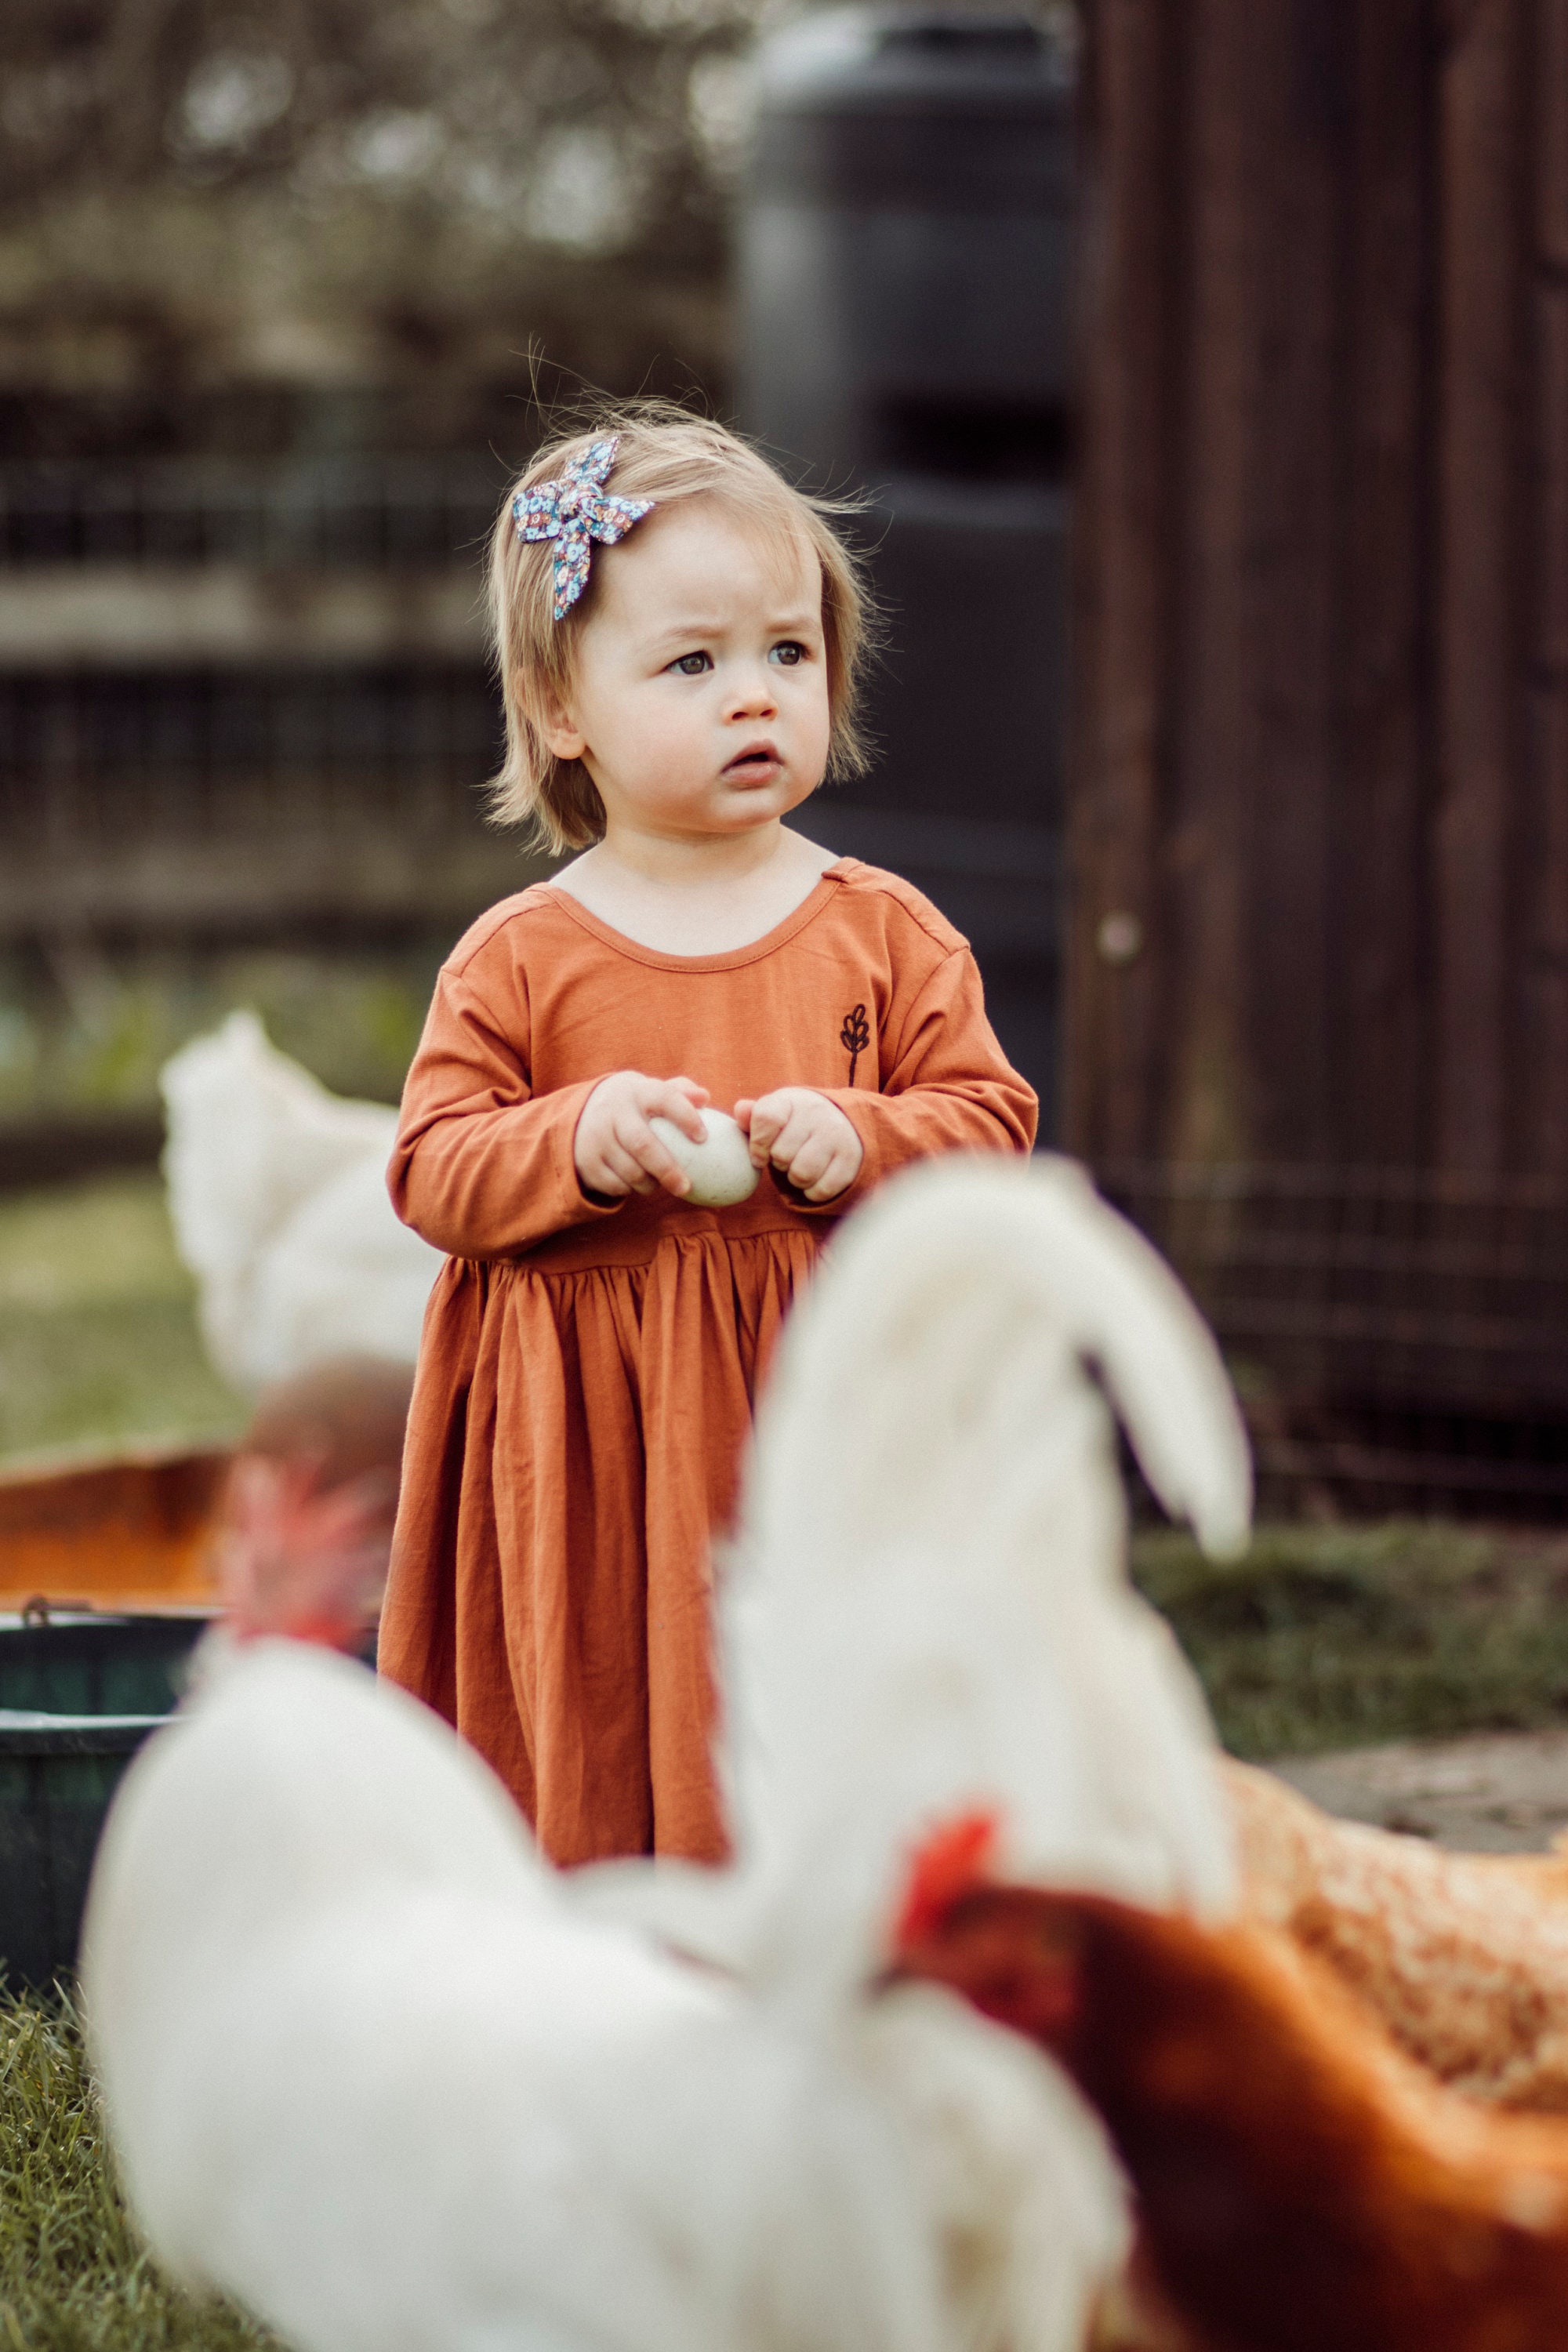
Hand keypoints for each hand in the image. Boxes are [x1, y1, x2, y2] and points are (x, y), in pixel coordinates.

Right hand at [575, 1072, 708, 1198]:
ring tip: (660, 1184)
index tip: (702, 1138)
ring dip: (650, 1184)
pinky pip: (614, 1185)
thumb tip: (704, 1097)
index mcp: (637, 1092)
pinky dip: (630, 1189)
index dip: (686, 1118)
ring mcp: (595, 1136)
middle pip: (642, 1144)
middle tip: (685, 1187)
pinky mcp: (585, 1160)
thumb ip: (681, 1091)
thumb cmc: (636, 1104)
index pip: (665, 1099)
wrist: (584, 1111)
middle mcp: (613, 1111)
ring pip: (629, 1170)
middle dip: (667, 1169)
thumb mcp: (653, 1091)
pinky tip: (637, 1183)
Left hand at [734, 1088, 863, 1203]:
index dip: (758, 1144)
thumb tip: (741, 1110)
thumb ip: (754, 1116)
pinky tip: (815, 1178)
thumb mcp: (775, 1112)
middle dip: (779, 1163)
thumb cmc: (796, 1122)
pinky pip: (822, 1189)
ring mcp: (837, 1135)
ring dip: (795, 1179)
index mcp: (792, 1100)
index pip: (766, 1119)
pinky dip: (813, 1191)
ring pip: (801, 1174)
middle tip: (787, 1157)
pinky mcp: (851, 1159)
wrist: (843, 1121)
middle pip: (782, 1154)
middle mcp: (817, 1113)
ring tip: (799, 1167)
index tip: (759, 1156)